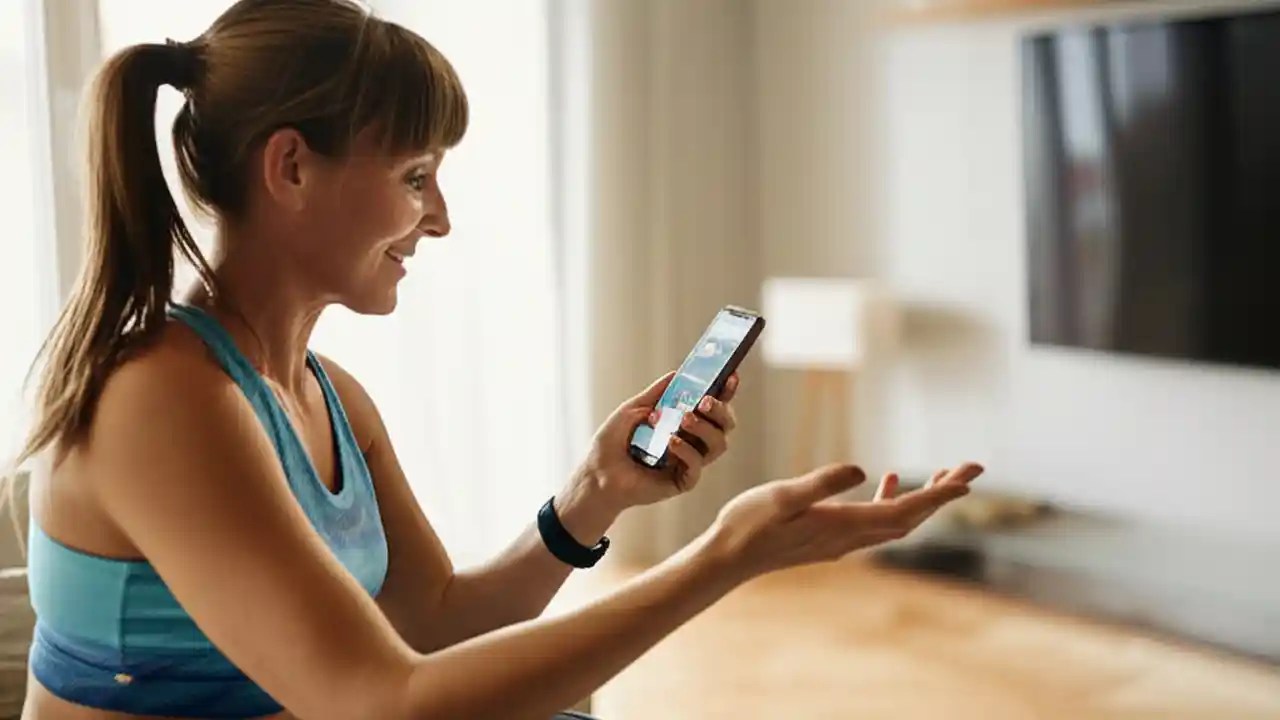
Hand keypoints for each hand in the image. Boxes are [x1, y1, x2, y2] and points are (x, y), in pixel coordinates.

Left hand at [574, 371, 741, 511]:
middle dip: (720, 410)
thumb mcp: (634, 409)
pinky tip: (671, 442)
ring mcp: (689, 462)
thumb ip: (657, 393)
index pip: (713, 406)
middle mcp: (692, 442)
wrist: (597, 472)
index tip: (730, 375)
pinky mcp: (683, 481)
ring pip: (718, 445)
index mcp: (683, 423)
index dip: (726, 391)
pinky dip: (687, 450)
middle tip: (705, 401)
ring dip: (705, 428)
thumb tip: (678, 373)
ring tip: (684, 419)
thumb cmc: (612, 442)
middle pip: (724, 426)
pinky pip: (697, 466)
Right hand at [705, 463, 983, 580]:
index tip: (968, 479)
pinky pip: (875, 521)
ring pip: (895, 520)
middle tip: (970, 468)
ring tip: (942, 476)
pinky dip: (891, 501)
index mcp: (844, 524)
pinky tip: (884, 480)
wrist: (729, 558)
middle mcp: (850, 537)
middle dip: (942, 494)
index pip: (904, 510)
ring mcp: (841, 541)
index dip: (939, 496)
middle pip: (910, 517)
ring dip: (922, 499)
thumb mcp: (783, 496)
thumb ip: (823, 483)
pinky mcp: (830, 538)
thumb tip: (865, 470)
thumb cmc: (749, 524)